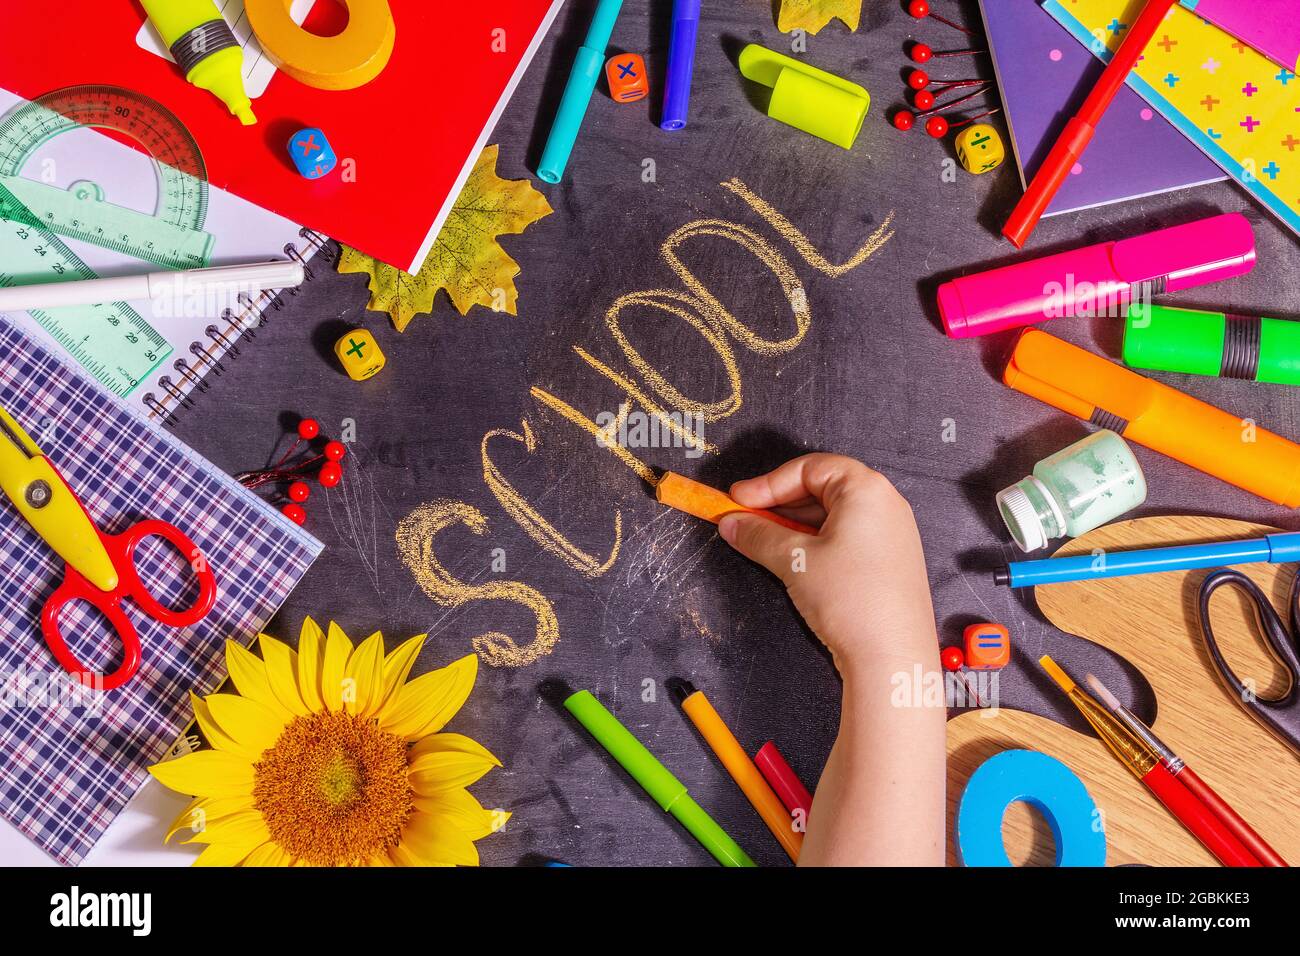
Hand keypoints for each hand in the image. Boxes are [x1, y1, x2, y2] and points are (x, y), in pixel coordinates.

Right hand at [718, 453, 937, 674]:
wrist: (892, 658)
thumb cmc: (852, 600)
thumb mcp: (793, 560)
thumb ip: (758, 534)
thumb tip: (732, 523)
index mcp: (867, 490)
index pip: (810, 468)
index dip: (769, 482)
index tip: (738, 500)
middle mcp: (885, 504)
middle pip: (822, 488)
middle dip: (779, 503)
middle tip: (745, 520)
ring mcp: (891, 534)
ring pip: (832, 516)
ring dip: (794, 525)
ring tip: (763, 543)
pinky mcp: (889, 561)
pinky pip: (846, 538)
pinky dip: (816, 543)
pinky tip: (792, 560)